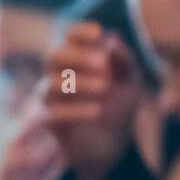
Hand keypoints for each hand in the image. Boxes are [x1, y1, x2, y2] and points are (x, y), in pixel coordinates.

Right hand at [44, 21, 140, 179]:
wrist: (114, 146)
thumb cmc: (120, 108)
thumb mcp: (130, 83)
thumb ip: (124, 61)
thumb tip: (112, 38)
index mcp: (76, 60)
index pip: (69, 38)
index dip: (79, 32)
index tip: (98, 32)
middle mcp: (58, 75)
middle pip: (54, 56)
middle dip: (78, 56)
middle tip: (103, 62)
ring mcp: (50, 99)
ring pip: (51, 84)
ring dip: (79, 82)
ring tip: (105, 86)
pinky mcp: (49, 124)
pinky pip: (53, 113)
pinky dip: (75, 110)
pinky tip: (97, 110)